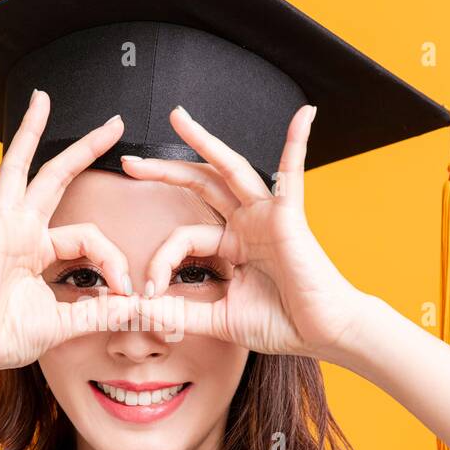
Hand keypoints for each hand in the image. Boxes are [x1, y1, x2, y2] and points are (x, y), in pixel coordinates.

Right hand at [0, 90, 135, 377]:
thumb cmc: (1, 337)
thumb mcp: (63, 324)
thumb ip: (99, 314)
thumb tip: (137, 310)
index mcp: (38, 249)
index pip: (90, 237)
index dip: (114, 261)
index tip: (127, 293)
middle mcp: (21, 230)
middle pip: (56, 177)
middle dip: (86, 148)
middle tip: (115, 122)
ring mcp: (2, 227)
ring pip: (21, 168)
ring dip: (32, 132)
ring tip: (42, 99)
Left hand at [122, 105, 370, 357]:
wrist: (321, 333)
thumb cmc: (280, 324)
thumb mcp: (220, 319)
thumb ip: (182, 313)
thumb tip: (141, 310)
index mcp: (230, 245)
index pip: (182, 237)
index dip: (160, 261)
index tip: (147, 292)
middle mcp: (246, 224)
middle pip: (199, 185)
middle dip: (163, 171)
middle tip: (128, 162)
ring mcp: (267, 216)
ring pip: (230, 170)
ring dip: (204, 142)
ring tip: (178, 117)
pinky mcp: (289, 216)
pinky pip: (293, 174)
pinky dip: (297, 142)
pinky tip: (304, 115)